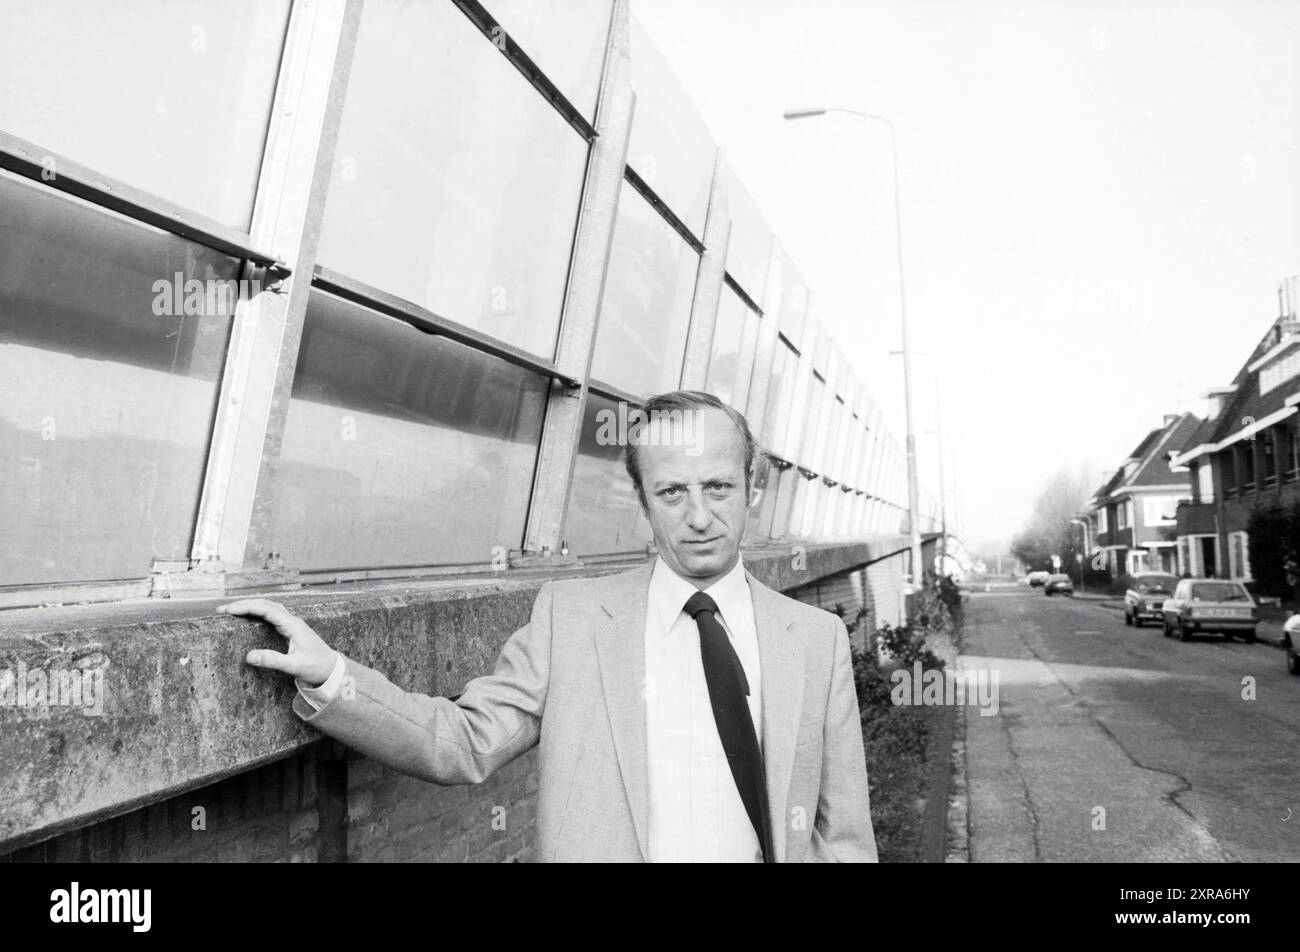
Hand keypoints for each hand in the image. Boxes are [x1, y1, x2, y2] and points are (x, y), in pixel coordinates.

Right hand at [218, 599, 337, 686]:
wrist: (331, 669)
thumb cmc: (316, 667)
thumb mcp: (294, 666)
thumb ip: (273, 661)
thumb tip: (249, 656)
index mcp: (293, 625)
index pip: (268, 609)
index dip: (247, 607)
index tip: (229, 610)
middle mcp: (292, 621)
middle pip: (266, 604)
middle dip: (244, 604)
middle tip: (222, 609)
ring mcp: (292, 624)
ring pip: (269, 607)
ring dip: (251, 606)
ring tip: (231, 610)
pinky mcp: (290, 629)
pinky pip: (272, 614)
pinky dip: (258, 612)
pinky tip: (248, 615)